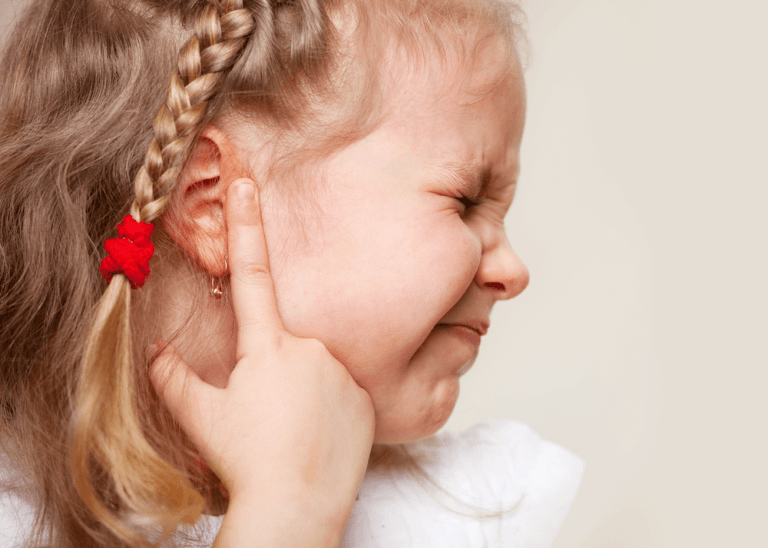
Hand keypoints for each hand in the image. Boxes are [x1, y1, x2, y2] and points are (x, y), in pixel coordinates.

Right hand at [149, 179, 375, 546]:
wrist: (297, 505)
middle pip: (282, 346)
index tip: (247, 180)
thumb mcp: (200, 416)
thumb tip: (154, 353)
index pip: (251, 271)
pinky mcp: (367, 397)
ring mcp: (343, 371)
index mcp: (267, 344)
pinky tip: (317, 438)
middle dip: (271, 375)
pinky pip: (343, 393)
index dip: (246, 224)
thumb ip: (173, 377)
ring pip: (314, 371)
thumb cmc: (244, 460)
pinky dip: (328, 410)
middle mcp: (311, 347)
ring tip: (291, 433)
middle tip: (266, 420)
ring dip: (300, 394)